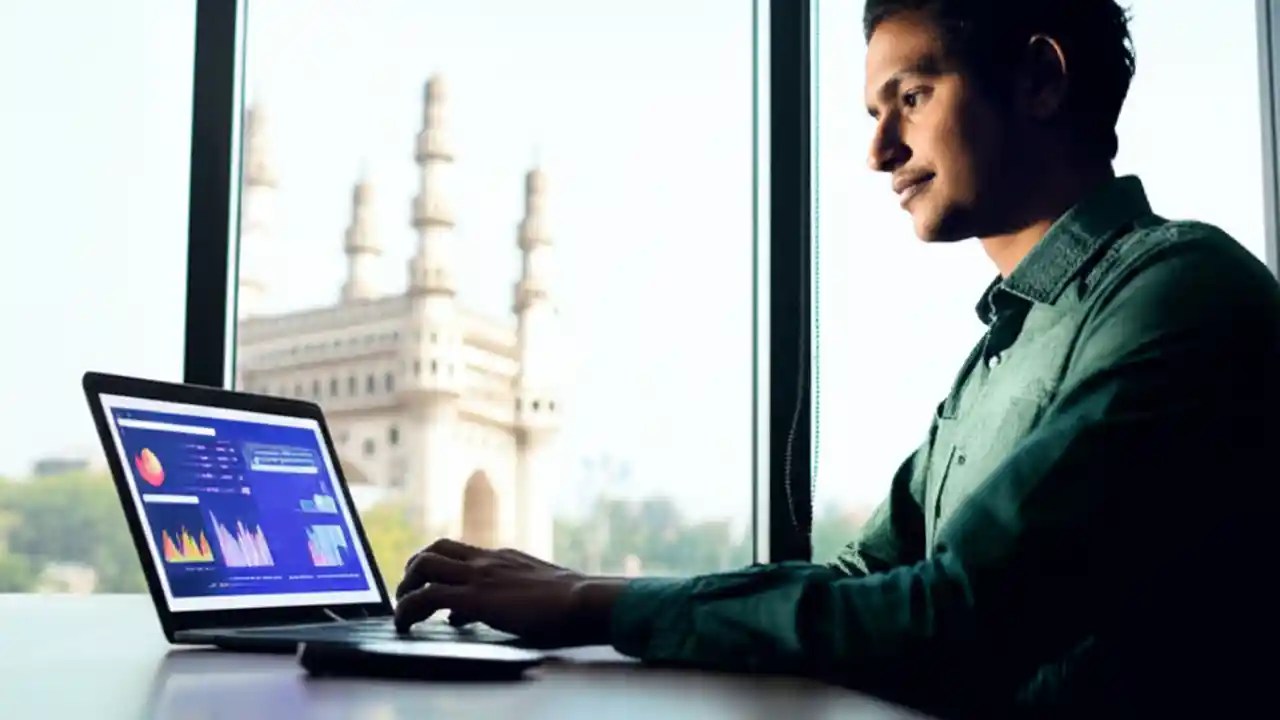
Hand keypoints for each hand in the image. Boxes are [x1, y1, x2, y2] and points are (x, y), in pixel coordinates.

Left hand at [393, 538, 626, 646]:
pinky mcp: (475, 597)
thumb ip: (515, 594)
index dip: (439, 566)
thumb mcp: (539, 590)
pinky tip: (404, 625)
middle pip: (435, 548)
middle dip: (414, 569)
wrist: (584, 599)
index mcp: (504, 557)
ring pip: (424, 564)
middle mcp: (487, 559)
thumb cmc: (573, 603)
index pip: (461, 551)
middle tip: (408, 592)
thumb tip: (503, 610)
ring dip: (406, 587)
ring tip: (402, 610)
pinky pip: (427, 597)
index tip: (431, 584)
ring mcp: (480, 575)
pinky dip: (408, 609)